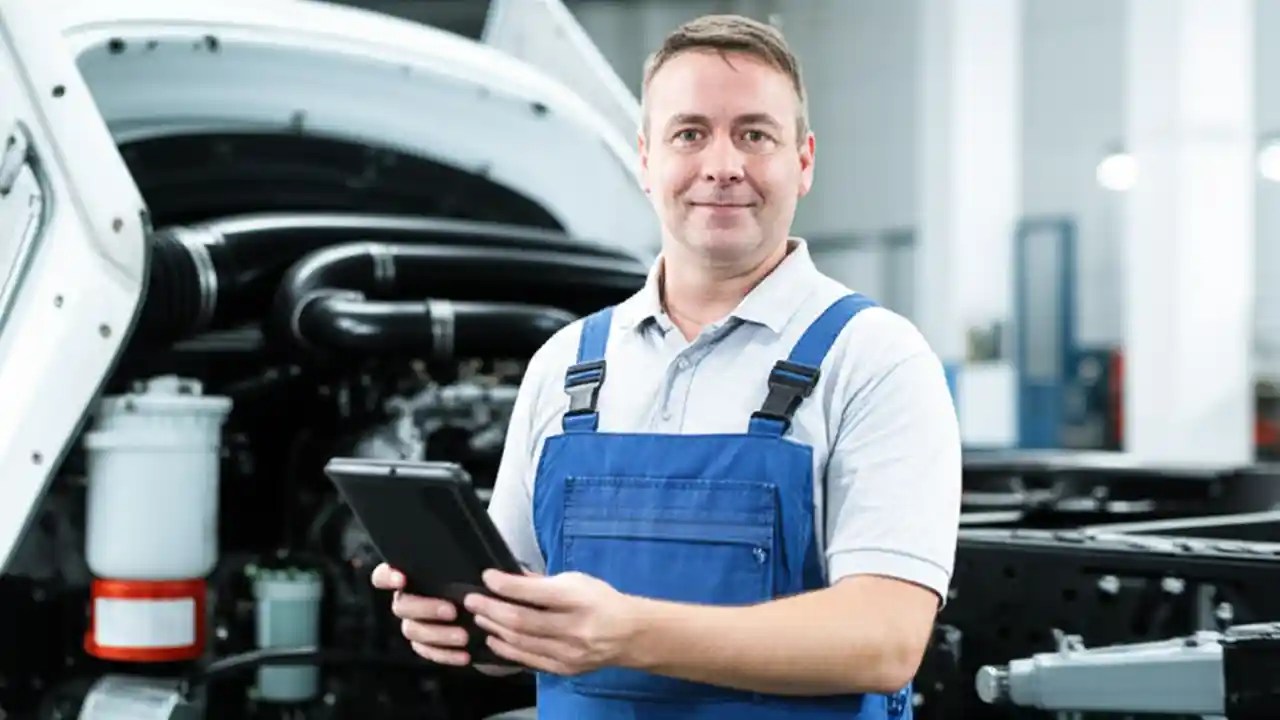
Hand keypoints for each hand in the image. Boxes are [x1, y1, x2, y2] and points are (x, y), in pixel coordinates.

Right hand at [370, 563, 519, 675]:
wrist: (497, 614)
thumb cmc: (481, 584)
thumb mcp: (475, 570)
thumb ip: (464, 566)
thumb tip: (477, 566)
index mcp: (413, 576)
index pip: (384, 575)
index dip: (387, 577)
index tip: (401, 579)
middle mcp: (408, 599)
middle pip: (401, 606)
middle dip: (425, 608)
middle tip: (452, 611)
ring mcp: (415, 624)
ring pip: (412, 631)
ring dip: (438, 634)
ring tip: (464, 636)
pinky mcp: (427, 646)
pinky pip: (427, 652)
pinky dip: (445, 654)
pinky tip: (465, 655)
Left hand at [464, 569, 641, 675]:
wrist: (630, 635)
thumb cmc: (601, 601)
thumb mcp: (577, 580)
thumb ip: (542, 582)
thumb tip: (510, 577)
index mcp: (578, 600)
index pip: (535, 593)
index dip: (506, 585)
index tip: (487, 577)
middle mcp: (573, 628)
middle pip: (522, 621)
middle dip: (492, 609)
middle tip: (472, 601)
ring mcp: (568, 653)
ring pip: (521, 642)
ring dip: (495, 628)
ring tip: (479, 617)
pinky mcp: (564, 669)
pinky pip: (528, 660)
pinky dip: (507, 649)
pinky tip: (495, 638)